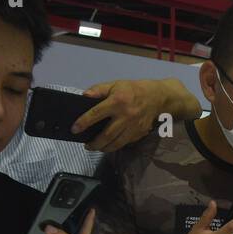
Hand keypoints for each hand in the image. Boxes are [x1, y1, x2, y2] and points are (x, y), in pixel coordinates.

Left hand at [72, 78, 196, 150]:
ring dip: (104, 148)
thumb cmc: (133, 90)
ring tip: (97, 147)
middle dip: (94, 143)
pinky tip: (109, 144)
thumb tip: (84, 96)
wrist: (158, 97)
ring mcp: (133, 127)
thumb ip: (99, 90)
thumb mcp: (115, 84)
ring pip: (116, 143)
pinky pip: (124, 143)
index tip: (74, 129)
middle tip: (87, 145)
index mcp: (117, 102)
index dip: (83, 122)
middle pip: (106, 135)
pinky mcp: (139, 134)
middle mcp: (125, 116)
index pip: (96, 114)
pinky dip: (115, 145)